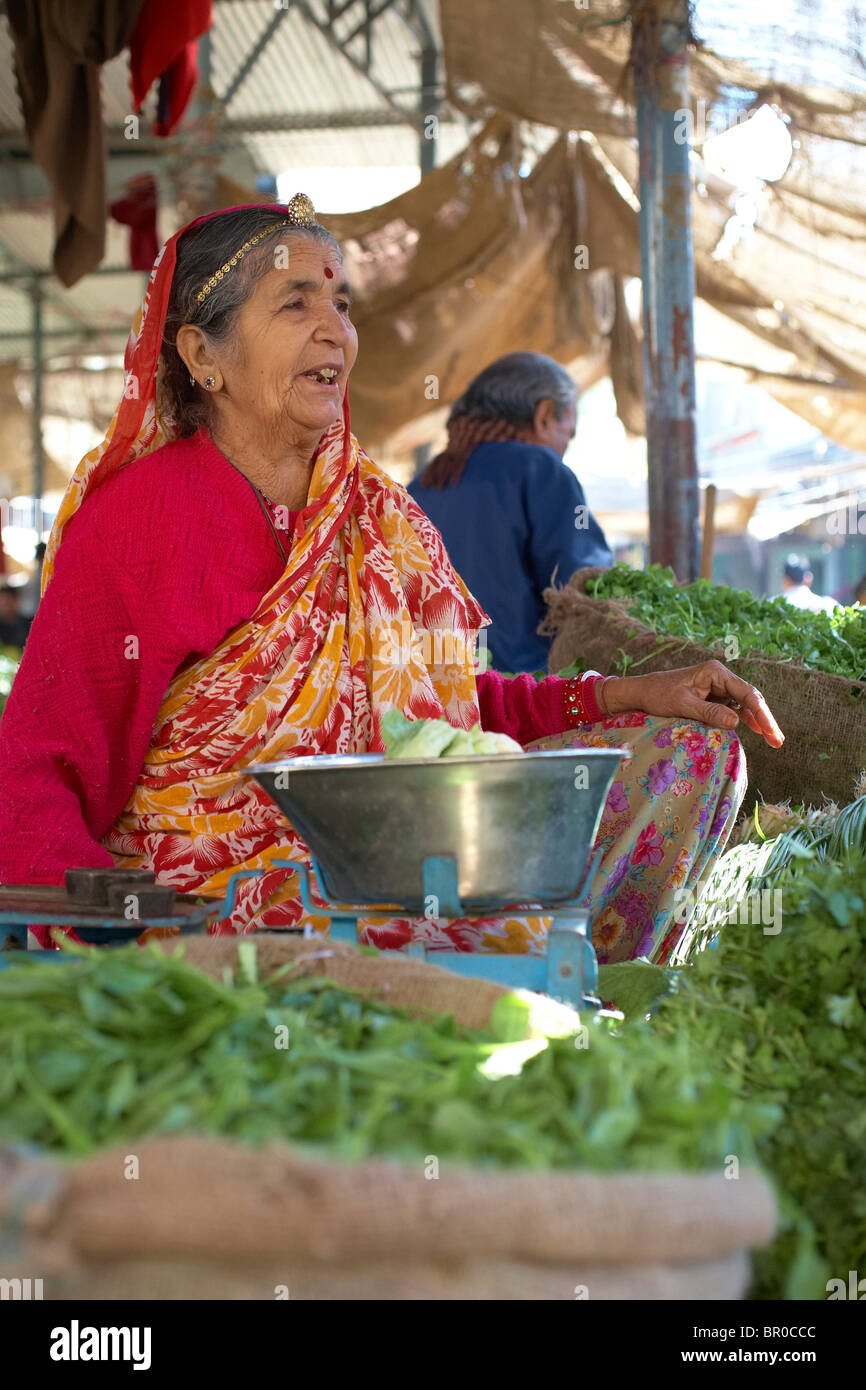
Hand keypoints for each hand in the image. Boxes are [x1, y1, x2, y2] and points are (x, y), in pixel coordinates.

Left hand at [602, 661, 784, 747]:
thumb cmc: (658, 695)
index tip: (770, 731)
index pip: (746, 693)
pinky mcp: (713, 697)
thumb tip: (737, 722)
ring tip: (773, 740)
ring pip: (744, 704)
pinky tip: (757, 731)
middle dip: (764, 719)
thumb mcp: (683, 705)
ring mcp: (717, 687)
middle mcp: (720, 677)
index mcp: (715, 672)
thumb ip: (710, 712)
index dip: (761, 714)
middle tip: (778, 741)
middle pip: (750, 698)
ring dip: (758, 721)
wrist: (641, 692)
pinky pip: (733, 708)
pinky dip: (744, 720)